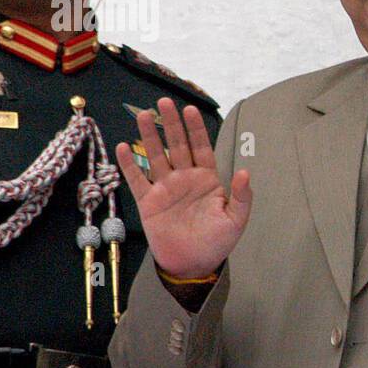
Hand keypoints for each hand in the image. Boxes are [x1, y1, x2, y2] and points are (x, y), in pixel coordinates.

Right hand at [114, 97, 250, 277]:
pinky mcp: (149, 202)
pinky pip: (136, 179)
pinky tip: (123, 147)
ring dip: (149, 136)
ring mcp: (165, 188)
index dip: (196, 129)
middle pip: (177, 145)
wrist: (193, 264)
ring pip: (156, 156)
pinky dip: (129, 164)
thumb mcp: (236, 220)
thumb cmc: (217, 242)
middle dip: (172, 124)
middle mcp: (185, 179)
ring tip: (144, 115)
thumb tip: (245, 172)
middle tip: (164, 102)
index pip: (202, 148)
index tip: (190, 110)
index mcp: (207, 180)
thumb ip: (241, 196)